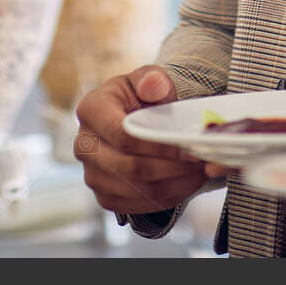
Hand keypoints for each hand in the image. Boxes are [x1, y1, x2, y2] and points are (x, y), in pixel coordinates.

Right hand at [75, 65, 210, 214]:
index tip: (190, 147)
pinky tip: (186, 182)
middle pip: (130, 168)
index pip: (124, 136)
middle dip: (171, 168)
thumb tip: (154, 85)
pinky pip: (138, 206)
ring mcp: (92, 175)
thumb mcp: (147, 79)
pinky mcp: (104, 196)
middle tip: (201, 162)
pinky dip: (168, 197)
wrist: (131, 119)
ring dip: (175, 184)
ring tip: (199, 171)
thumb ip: (152, 79)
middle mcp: (84, 146)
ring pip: (137, 190)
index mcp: (91, 110)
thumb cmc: (139, 97)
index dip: (160, 145)